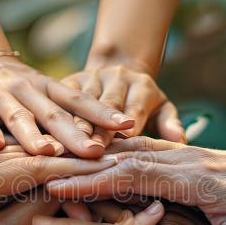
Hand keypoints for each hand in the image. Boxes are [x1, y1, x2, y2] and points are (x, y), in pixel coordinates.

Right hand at [0, 56, 134, 156]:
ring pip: (20, 117)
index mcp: (51, 89)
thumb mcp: (46, 97)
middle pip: (54, 114)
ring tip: (49, 152)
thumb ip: (68, 119)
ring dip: (34, 135)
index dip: (104, 113)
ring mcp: (1, 97)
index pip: (81, 101)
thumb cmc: (20, 90)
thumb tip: (106, 147)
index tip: (129, 125)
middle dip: (75, 134)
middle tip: (95, 152)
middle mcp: (29, 91)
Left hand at [0, 146, 114, 224]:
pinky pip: (32, 146)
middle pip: (48, 152)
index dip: (70, 172)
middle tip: (129, 149)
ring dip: (79, 140)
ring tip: (117, 137)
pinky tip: (80, 143)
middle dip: (87, 151)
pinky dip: (60, 143)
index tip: (106, 171)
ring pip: (44, 143)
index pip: (33, 171)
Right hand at [45, 136, 225, 224]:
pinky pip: (146, 153)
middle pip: (122, 158)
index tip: (56, 188)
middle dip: (82, 165)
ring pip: (132, 152)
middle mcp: (184, 160)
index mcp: (191, 178)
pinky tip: (103, 163)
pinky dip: (119, 157)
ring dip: (97, 158)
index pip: (129, 176)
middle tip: (43, 172)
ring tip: (62, 165)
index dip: (90, 183)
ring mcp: (187, 155)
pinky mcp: (191, 157)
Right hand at [62, 65, 184, 146]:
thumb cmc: (144, 102)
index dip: (126, 127)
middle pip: (103, 106)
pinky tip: (44, 140)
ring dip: (70, 126)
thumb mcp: (161, 109)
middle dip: (97, 129)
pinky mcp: (66, 81)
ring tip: (63, 147)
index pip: (133, 109)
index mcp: (140, 84)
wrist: (118, 72)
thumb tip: (181, 140)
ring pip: (77, 104)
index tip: (122, 144)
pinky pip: (57, 102)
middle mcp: (114, 77)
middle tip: (92, 151)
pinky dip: (51, 121)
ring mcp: (89, 77)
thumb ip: (169, 123)